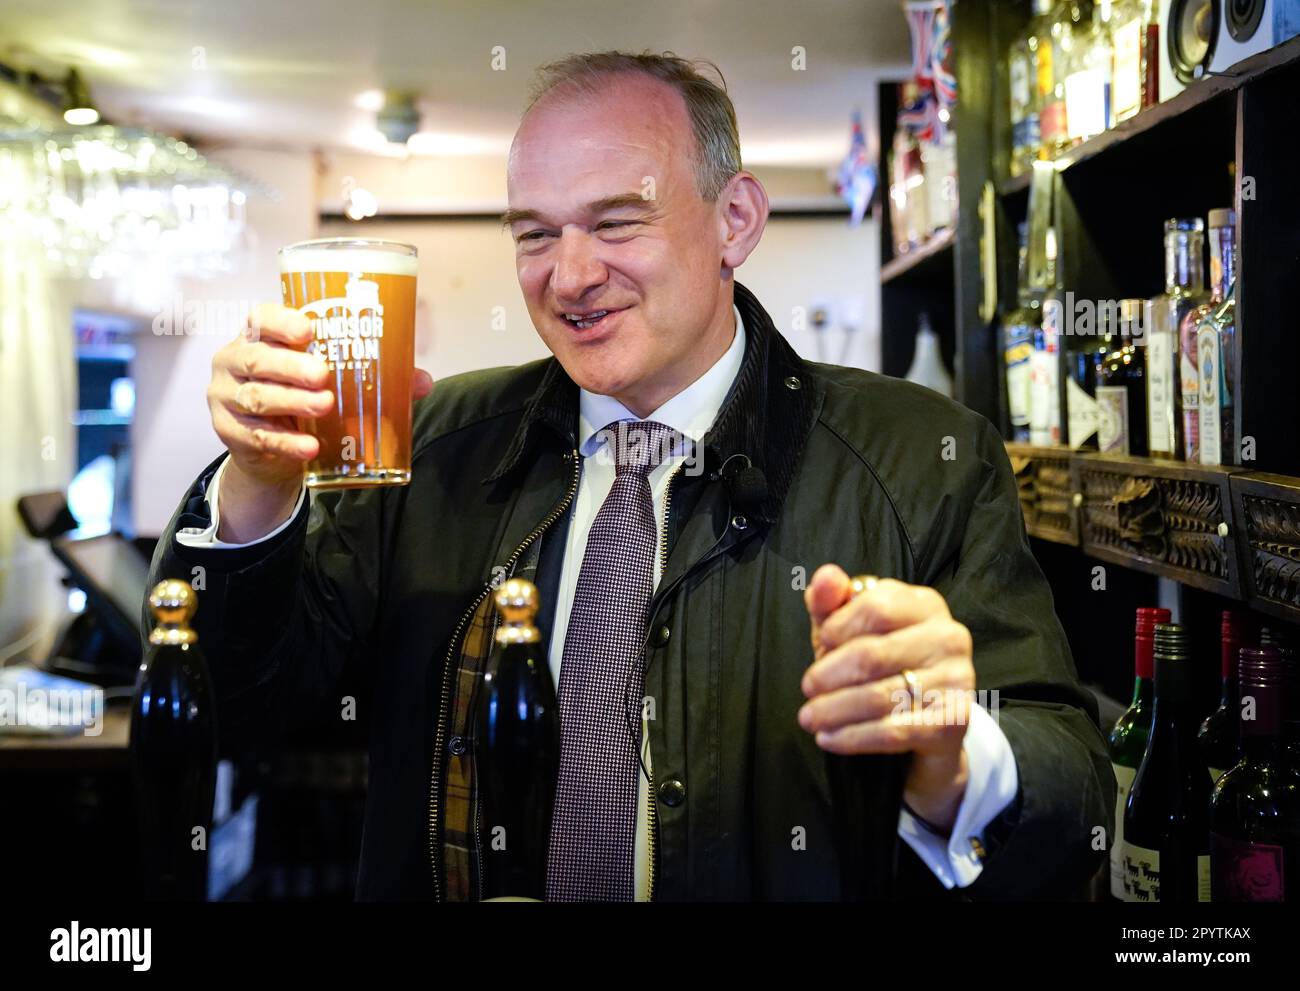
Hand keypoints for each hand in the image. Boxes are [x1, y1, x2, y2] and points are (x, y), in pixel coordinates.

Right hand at [207, 303, 432, 538]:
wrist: (268, 448)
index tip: (309, 329)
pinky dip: (287, 443)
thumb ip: (373, 375)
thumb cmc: (300, 395)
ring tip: (325, 406)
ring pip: (257, 398)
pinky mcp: (229, 432)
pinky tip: (309, 447)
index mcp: (259, 337)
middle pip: (257, 359)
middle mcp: (235, 361)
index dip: (281, 321)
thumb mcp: (328, 379)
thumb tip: (422, 381)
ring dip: (292, 402)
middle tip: (323, 375)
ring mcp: (226, 397)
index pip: (260, 318)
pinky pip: (259, 437)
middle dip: (291, 366)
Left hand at [799, 564, 975, 831]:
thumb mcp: (852, 628)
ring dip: (833, 710)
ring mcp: (956, 680)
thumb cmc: (884, 663)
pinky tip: (829, 738)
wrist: (930, 721)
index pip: (875, 607)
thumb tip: (825, 577)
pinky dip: (853, 737)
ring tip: (809, 717)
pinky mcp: (953, 722)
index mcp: (925, 604)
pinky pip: (892, 731)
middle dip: (828, 674)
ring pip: (878, 696)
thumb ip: (833, 601)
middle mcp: (949, 637)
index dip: (838, 626)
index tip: (821, 643)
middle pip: (871, 655)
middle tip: (806, 688)